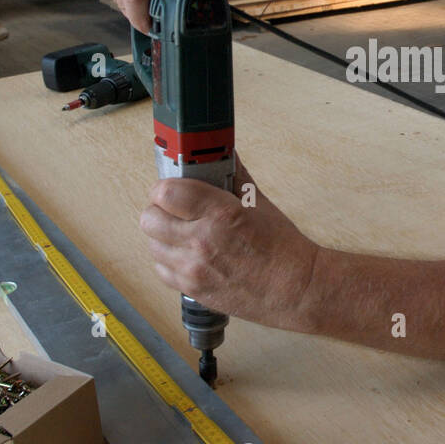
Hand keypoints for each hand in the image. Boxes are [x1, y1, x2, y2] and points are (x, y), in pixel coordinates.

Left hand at [139, 156, 318, 329]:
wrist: (295, 289)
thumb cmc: (282, 248)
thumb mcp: (260, 203)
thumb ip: (234, 175)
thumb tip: (221, 154)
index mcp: (220, 213)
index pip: (165, 192)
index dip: (166, 187)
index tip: (173, 187)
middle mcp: (201, 241)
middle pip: (149, 218)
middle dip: (159, 210)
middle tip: (175, 209)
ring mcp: (194, 269)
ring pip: (152, 245)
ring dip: (163, 235)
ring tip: (184, 232)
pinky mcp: (192, 289)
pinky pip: (160, 269)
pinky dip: (169, 260)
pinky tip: (188, 254)